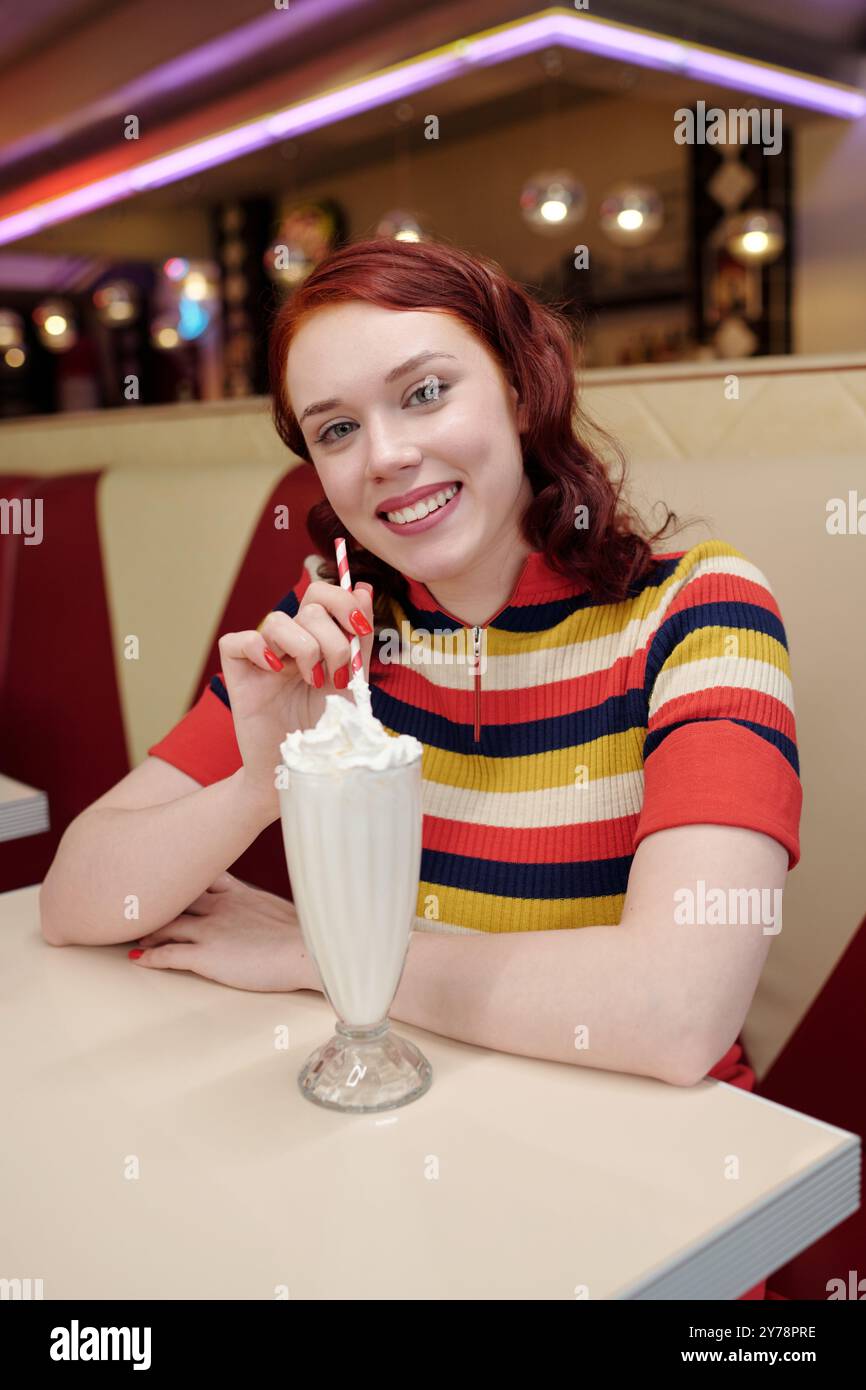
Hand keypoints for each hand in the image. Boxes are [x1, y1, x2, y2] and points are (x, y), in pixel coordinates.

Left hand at [128, 872, 320, 993]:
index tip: (170, 878)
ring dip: (150, 932)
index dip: (183, 878)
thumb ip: (263, 907)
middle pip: (177, 899)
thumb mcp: (281, 909)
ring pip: (168, 925)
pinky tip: (138, 961)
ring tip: (137, 937)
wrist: (308, 950)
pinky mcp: (206, 955)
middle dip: (159, 904)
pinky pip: (169, 955)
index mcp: (238, 893)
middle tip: (141, 908)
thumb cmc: (306, 935)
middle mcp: (219, 906)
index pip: (201, 876)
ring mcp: (210, 929)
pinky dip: (150, 957)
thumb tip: (268, 915)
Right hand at [219, 579, 374, 819]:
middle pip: (309, 604)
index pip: (324, 595)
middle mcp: (290, 642)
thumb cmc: (328, 732)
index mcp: (318, 639)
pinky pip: (237, 640)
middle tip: (339, 674)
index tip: (360, 629)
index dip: (344, 601)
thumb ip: (359, 638)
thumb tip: (364, 587)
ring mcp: (263, 656)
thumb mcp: (354, 682)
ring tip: (313, 682)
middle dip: (334, 637)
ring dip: (306, 649)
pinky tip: (277, 673)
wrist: (303, 772)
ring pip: (277, 619)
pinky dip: (258, 649)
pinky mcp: (238, 674)